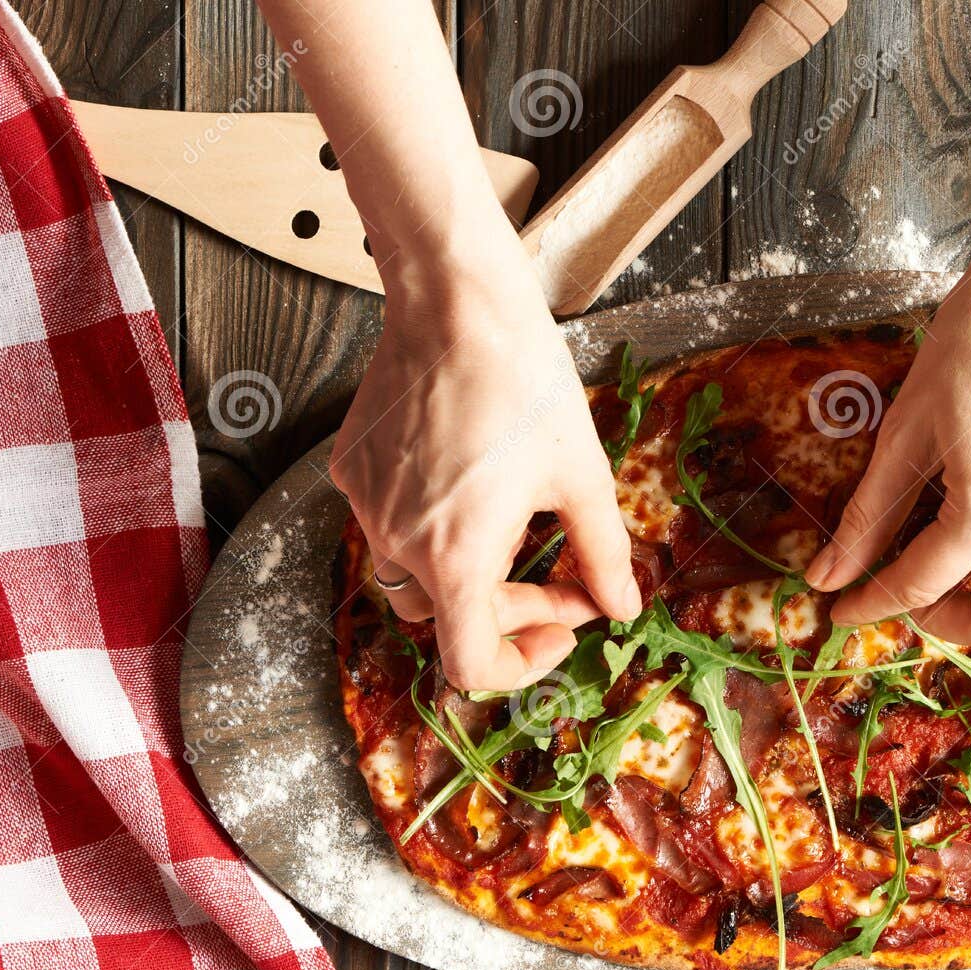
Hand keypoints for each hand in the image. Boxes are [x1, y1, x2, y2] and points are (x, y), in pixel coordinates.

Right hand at [330, 236, 639, 690]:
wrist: (455, 303)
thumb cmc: (524, 383)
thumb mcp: (583, 478)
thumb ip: (602, 556)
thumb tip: (621, 608)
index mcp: (456, 558)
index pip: (470, 665)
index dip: (521, 666)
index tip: (562, 629)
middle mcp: (397, 541)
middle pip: (448, 620)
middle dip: (511, 611)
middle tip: (563, 576)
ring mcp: (366, 506)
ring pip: (415, 575)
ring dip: (471, 572)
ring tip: (516, 520)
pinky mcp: (349, 470)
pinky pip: (388, 524)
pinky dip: (433, 526)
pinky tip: (472, 481)